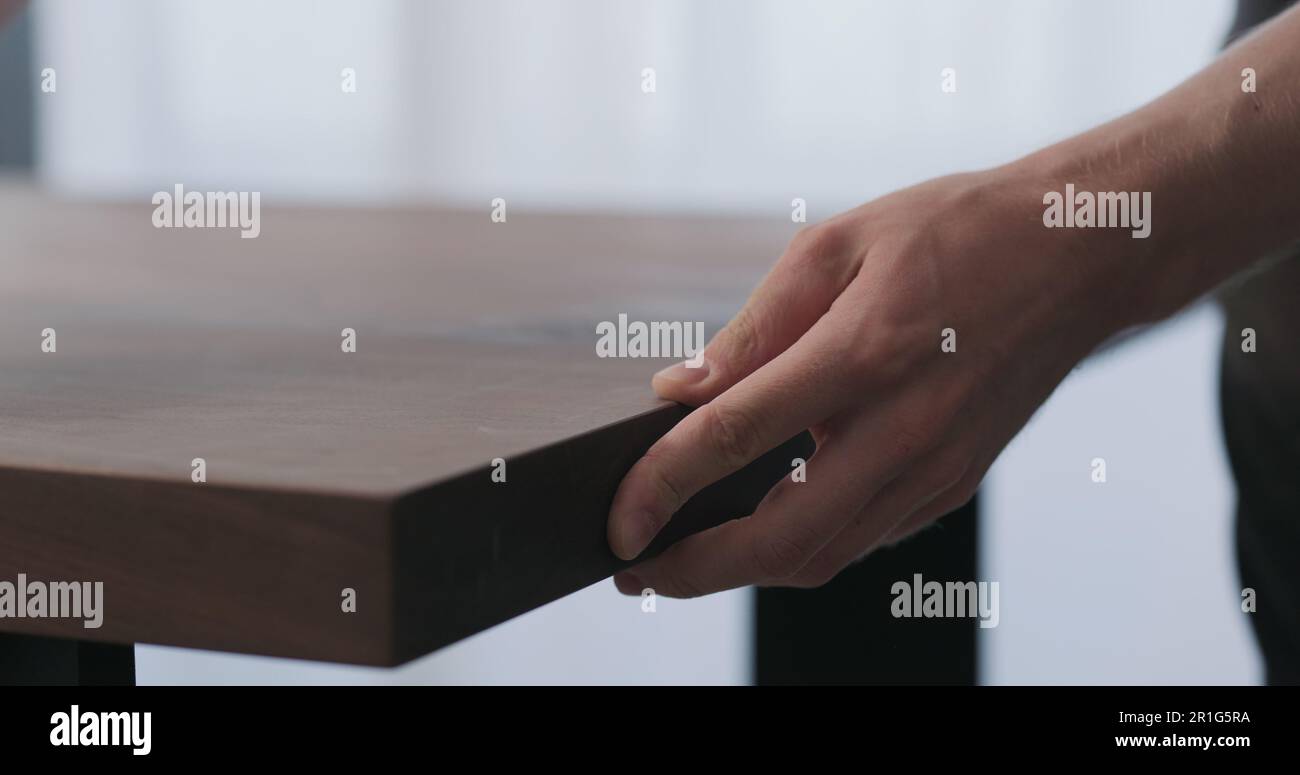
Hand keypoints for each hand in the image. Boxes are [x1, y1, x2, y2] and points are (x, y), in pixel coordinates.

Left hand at [606, 166, 1137, 595]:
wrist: (1082, 254)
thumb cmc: (960, 232)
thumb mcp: (840, 244)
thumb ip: (754, 327)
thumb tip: (682, 391)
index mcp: (863, 354)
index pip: (736, 438)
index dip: (660, 486)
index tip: (617, 520)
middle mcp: (903, 430)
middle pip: (780, 541)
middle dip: (693, 570)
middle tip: (634, 568)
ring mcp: (936, 469)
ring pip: (822, 557)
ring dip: (742, 570)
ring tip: (684, 556)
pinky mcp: (953, 485)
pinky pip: (861, 538)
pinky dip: (800, 546)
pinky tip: (761, 523)